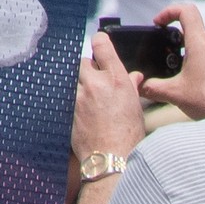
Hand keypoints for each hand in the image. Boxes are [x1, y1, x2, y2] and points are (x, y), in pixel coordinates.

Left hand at [72, 32, 145, 158]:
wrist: (111, 160)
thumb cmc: (128, 138)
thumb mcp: (136, 108)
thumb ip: (131, 87)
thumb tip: (134, 76)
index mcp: (116, 79)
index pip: (101, 44)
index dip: (100, 42)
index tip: (101, 46)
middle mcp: (96, 84)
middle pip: (84, 61)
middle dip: (90, 69)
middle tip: (98, 83)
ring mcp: (79, 96)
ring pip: (74, 79)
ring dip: (81, 85)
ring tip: (92, 100)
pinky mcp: (68, 109)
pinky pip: (69, 96)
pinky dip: (76, 101)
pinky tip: (86, 113)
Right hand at [139, 3, 204, 118]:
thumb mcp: (175, 94)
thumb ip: (152, 88)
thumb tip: (139, 85)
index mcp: (201, 42)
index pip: (185, 10)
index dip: (168, 12)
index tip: (158, 24)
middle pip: (192, 28)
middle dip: (176, 40)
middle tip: (167, 55)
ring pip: (203, 43)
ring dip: (189, 53)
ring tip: (182, 73)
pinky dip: (201, 61)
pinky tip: (197, 81)